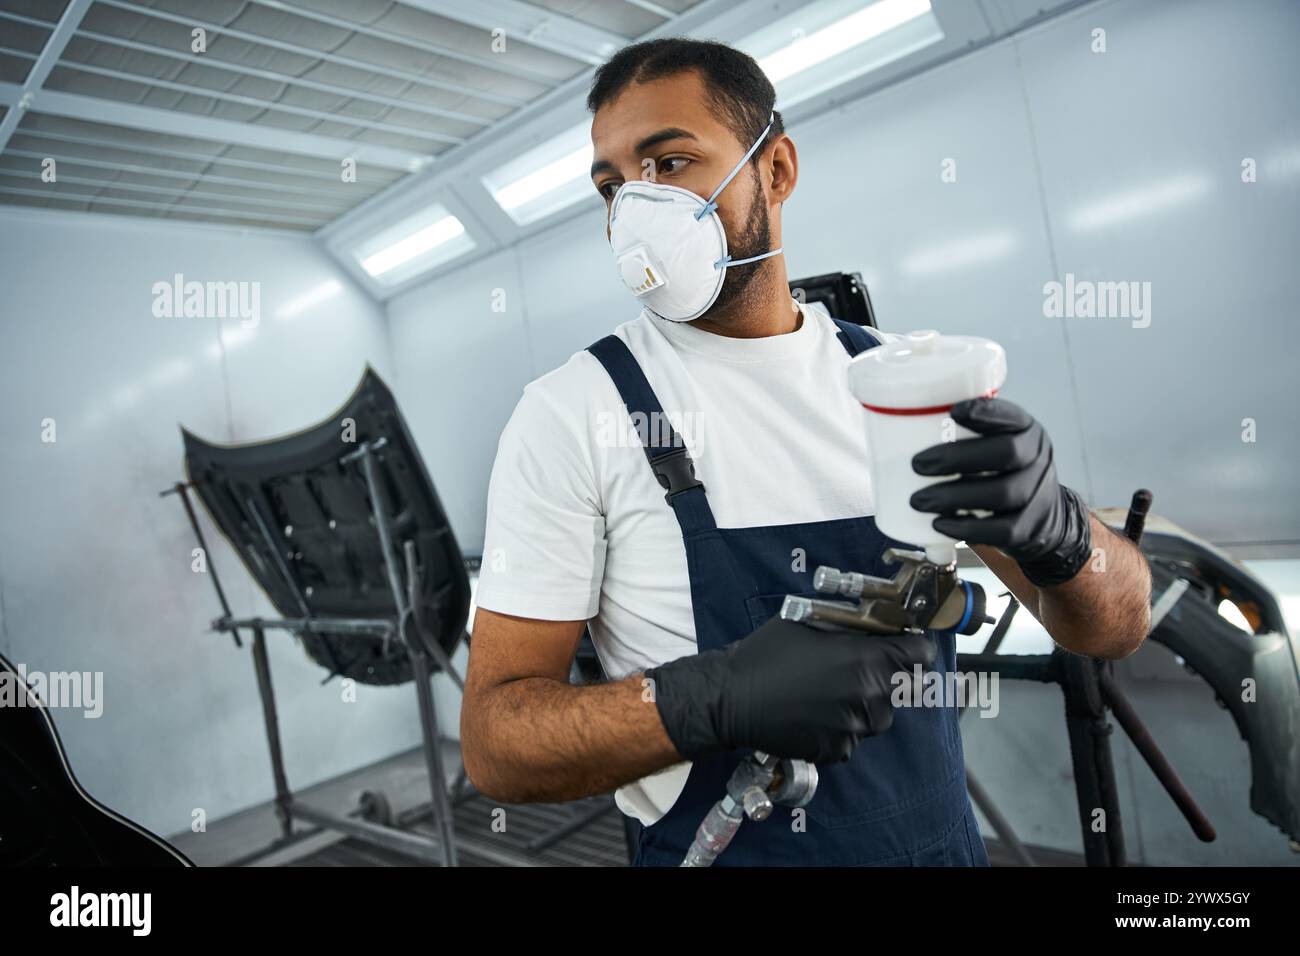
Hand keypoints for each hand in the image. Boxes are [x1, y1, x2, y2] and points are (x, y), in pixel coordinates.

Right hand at [645, 615, 934, 763]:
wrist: (733, 698)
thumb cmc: (766, 654)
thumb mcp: (807, 622)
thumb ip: (848, 625)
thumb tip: (875, 622)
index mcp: (866, 659)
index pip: (918, 655)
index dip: (914, 649)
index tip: (907, 649)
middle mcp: (868, 694)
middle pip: (899, 689)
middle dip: (883, 680)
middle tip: (850, 673)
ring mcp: (854, 727)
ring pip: (876, 717)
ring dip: (862, 707)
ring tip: (828, 695)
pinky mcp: (838, 750)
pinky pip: (852, 739)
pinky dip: (840, 729)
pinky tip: (814, 715)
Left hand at [909, 397, 1091, 587]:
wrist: (1044, 517)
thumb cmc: (1000, 472)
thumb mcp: (993, 445)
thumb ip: (961, 434)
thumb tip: (891, 425)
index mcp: (1025, 430)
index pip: (1011, 416)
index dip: (985, 412)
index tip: (953, 411)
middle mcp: (1037, 458)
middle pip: (1006, 453)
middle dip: (957, 458)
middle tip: (917, 464)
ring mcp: (1037, 494)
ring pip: (1001, 493)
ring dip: (954, 497)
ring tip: (918, 500)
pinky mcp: (1028, 528)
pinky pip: (1000, 530)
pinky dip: (966, 529)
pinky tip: (940, 525)